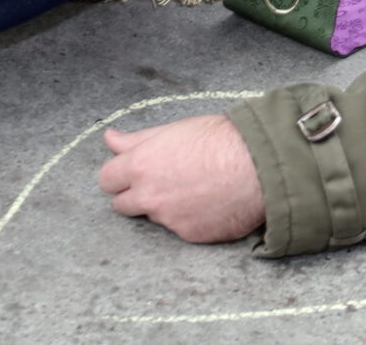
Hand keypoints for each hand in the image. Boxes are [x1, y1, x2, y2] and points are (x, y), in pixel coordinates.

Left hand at [98, 116, 266, 242]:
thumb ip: (137, 140)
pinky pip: (179, 229)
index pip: (107, 179)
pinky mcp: (188, 235)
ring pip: (153, 216)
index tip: (132, 172)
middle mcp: (148, 195)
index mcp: (140, 165)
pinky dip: (189, 219)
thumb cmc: (220, 139)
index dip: (120, 175)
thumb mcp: (174, 130)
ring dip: (164, 206)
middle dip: (135, 195)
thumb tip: (109, 138)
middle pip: (122, 204)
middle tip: (162, 182)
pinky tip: (208, 202)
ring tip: (193, 188)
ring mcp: (168, 219)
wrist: (258, 165)